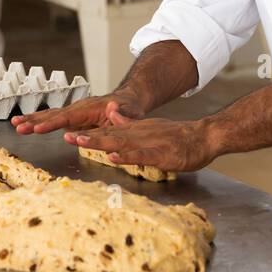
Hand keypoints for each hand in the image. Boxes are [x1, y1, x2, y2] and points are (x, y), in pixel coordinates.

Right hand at [11, 90, 144, 134]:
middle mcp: (78, 108)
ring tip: (15, 125)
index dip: (52, 123)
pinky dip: (37, 122)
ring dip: (32, 120)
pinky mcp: (71, 118)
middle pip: (53, 114)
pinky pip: (52, 120)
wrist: (128, 101)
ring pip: (49, 115)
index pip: (68, 117)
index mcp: (90, 108)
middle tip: (18, 127)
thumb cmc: (130, 108)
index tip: (39, 129)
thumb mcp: (132, 111)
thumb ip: (124, 114)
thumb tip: (115, 109)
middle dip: (35, 121)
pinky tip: (24, 125)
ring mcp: (73, 112)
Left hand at [66, 113, 218, 172]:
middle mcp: (139, 134)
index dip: (89, 133)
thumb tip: (112, 113)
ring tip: (83, 143)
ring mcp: (149, 143)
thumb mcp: (150, 127)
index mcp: (136, 130)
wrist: (203, 136)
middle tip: (68, 138)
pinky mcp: (160, 154)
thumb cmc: (177, 135)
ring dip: (101, 143)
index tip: (69, 135)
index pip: (109, 131)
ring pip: (121, 143)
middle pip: (110, 136)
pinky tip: (115, 157)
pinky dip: (127, 156)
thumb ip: (129, 122)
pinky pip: (141, 155)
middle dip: (88, 138)